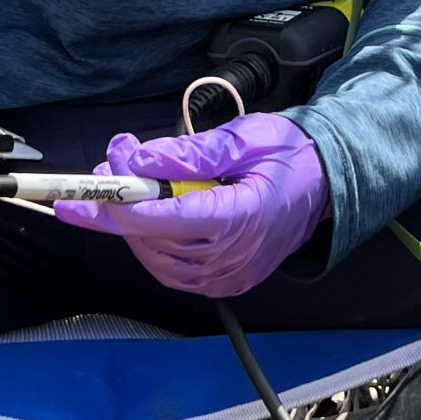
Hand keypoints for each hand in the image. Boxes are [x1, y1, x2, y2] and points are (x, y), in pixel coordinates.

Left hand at [53, 114, 329, 297]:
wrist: (327, 182)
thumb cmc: (287, 153)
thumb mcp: (242, 138)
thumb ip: (188, 152)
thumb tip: (137, 159)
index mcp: (240, 219)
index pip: (164, 221)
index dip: (121, 203)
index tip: (93, 181)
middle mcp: (233, 257)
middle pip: (153, 241)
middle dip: (121, 203)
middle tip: (112, 159)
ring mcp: (230, 276)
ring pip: (156, 260)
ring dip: (131, 224)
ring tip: (126, 181)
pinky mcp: (227, 281)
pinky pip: (174, 271)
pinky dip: (152, 244)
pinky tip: (148, 213)